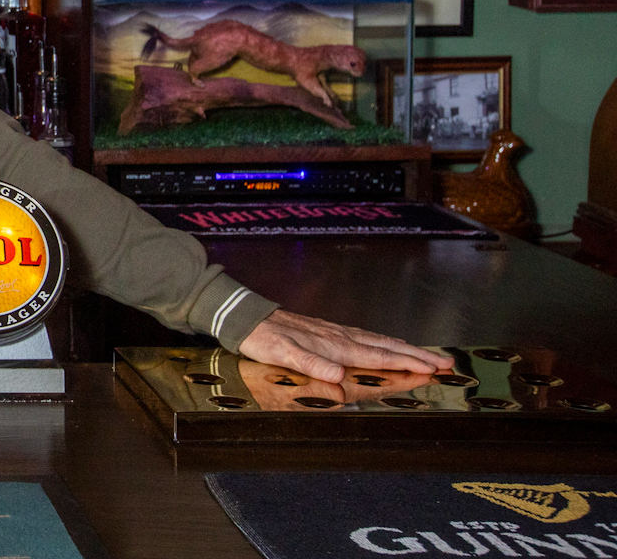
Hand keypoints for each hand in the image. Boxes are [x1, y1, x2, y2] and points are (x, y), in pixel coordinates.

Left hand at [238, 309, 452, 383]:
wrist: (247, 318)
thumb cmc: (264, 339)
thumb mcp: (283, 355)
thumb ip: (311, 364)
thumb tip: (339, 376)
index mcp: (336, 346)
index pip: (380, 357)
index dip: (408, 363)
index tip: (434, 368)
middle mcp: (341, 338)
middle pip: (388, 348)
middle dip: (418, 356)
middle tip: (447, 363)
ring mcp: (336, 333)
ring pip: (380, 342)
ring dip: (406, 349)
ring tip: (428, 356)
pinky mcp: (329, 332)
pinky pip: (366, 340)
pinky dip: (385, 345)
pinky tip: (387, 347)